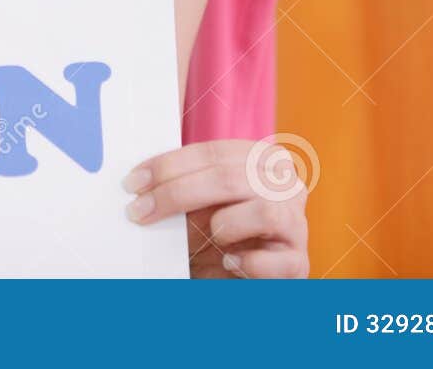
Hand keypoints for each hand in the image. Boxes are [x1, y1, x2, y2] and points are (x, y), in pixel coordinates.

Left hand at [123, 138, 308, 278]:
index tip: (133, 182)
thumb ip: (184, 183)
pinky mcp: (299, 263)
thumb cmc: (218, 235)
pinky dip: (247, 263)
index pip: (214, 152)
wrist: (245, 280)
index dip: (170, 165)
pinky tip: (229, 263)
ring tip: (209, 239)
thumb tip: (140, 178)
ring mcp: (297, 223)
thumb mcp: (200, 202)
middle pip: (229, 178)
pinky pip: (277, 261)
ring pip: (263, 211)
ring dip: (223, 226)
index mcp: (262, 159)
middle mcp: (286, 185)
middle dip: (177, 194)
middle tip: (140, 211)